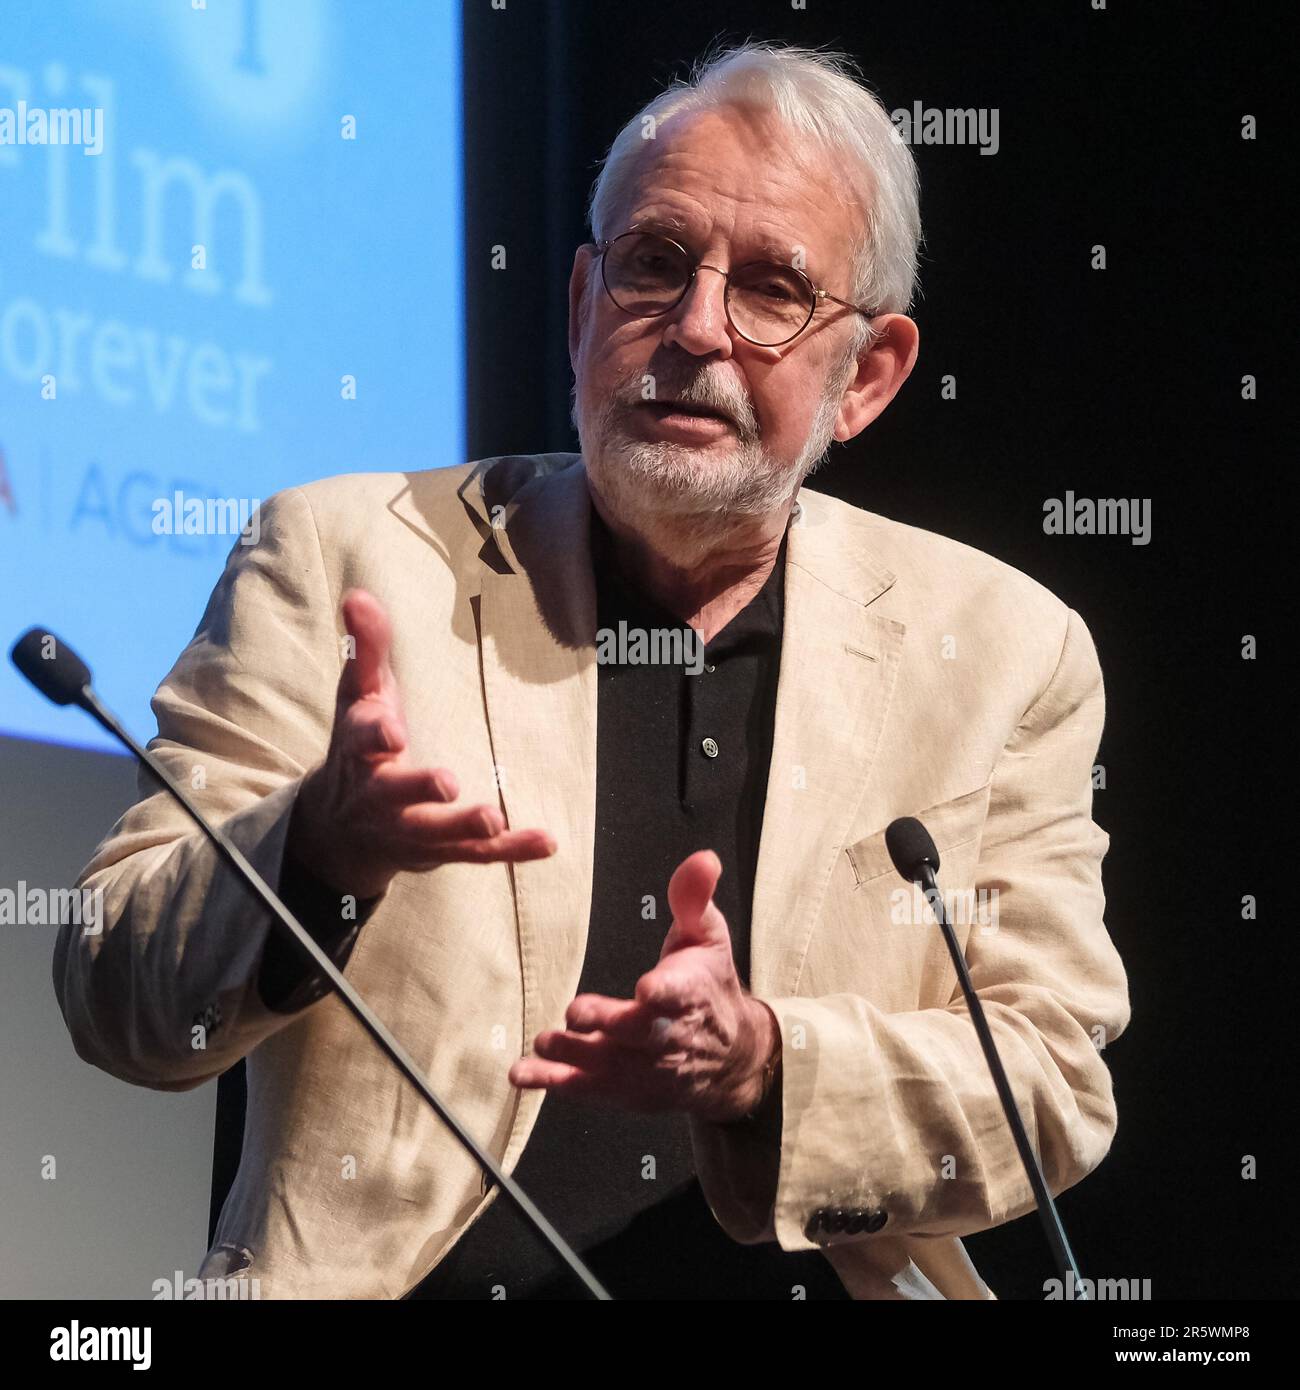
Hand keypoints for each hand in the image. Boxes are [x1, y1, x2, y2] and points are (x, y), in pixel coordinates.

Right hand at [289, 589, 555, 898]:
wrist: (341, 828)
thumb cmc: (359, 747)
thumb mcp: (359, 696)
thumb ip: (367, 647)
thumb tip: (360, 594)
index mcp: (359, 751)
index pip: (362, 740)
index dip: (376, 735)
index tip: (393, 730)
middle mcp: (379, 795)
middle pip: (396, 794)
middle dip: (418, 788)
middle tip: (446, 782)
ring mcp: (410, 828)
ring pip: (436, 833)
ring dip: (464, 826)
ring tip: (494, 817)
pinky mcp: (440, 851)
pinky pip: (476, 855)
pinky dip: (512, 850)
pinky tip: (547, 842)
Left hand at [509, 849, 779, 1122]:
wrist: (729, 1059)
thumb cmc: (709, 987)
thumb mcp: (707, 937)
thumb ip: (694, 899)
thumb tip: (702, 859)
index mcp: (690, 993)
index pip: (679, 993)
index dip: (664, 992)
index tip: (647, 988)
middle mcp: (668, 1035)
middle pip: (640, 1033)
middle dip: (610, 1023)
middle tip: (578, 1011)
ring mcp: (644, 1067)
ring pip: (607, 1064)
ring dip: (573, 1054)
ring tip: (544, 1042)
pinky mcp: (623, 1088)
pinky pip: (585, 1088)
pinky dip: (552, 1082)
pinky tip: (520, 1073)